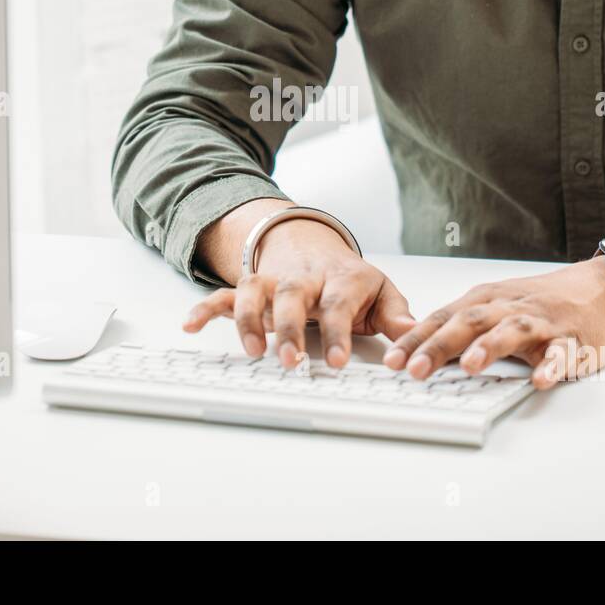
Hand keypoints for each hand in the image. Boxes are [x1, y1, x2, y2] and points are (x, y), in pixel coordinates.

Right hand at [185, 203, 415, 367]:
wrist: (311, 242)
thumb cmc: (348, 279)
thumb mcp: (380, 291)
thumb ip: (397, 316)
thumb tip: (414, 337)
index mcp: (340, 279)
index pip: (338, 306)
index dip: (338, 333)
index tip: (337, 361)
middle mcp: (303, 278)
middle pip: (292, 297)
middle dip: (290, 329)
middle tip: (291, 361)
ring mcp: (272, 281)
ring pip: (255, 292)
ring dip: (250, 320)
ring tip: (252, 351)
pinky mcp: (249, 287)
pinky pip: (223, 294)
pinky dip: (205, 308)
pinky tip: (190, 325)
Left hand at [382, 258, 604, 388]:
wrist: (602, 288)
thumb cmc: (542, 301)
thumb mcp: (496, 307)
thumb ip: (461, 328)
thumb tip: (419, 352)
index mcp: (486, 301)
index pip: (443, 319)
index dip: (415, 339)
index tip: (391, 361)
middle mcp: (509, 307)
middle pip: (469, 322)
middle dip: (439, 345)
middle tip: (414, 368)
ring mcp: (541, 322)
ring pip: (511, 330)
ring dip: (489, 347)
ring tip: (468, 366)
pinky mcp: (573, 338)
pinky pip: (562, 352)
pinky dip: (552, 366)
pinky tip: (540, 380)